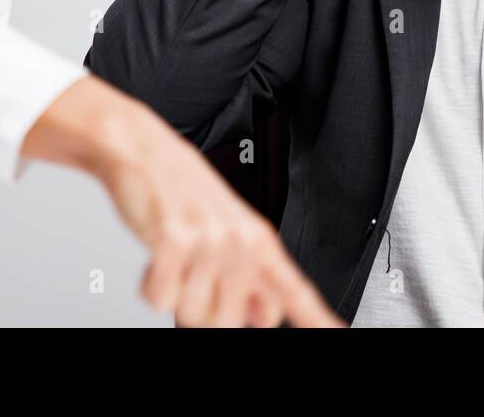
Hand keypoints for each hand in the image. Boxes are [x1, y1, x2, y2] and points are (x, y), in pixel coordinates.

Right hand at [23, 76, 343, 327]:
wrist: (145, 152)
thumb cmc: (183, 192)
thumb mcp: (227, 231)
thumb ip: (249, 276)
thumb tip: (261, 318)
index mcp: (258, 240)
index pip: (292, 288)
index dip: (315, 316)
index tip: (338, 332)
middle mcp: (238, 241)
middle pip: (227, 323)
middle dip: (202, 312)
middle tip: (192, 282)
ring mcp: (208, 241)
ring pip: (192, 314)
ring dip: (174, 295)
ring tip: (174, 260)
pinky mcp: (174, 240)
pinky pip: (160, 299)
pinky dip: (151, 287)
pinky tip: (157, 260)